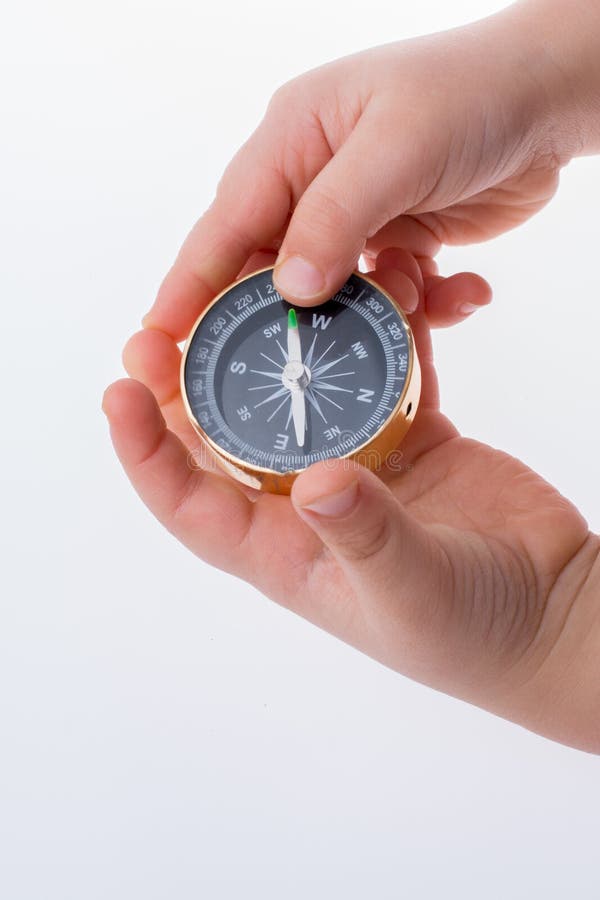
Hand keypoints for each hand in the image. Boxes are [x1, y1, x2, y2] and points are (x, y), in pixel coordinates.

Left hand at [105, 250, 599, 752]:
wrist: (553, 612)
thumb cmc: (476, 632)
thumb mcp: (412, 592)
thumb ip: (366, 538)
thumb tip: (316, 484)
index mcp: (284, 550)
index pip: (191, 501)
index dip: (146, 451)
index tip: (120, 392)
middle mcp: (308, 502)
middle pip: (231, 431)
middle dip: (197, 376)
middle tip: (174, 314)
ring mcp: (361, 463)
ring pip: (306, 390)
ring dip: (297, 338)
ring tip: (293, 280)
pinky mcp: (412, 437)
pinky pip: (384, 372)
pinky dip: (385, 332)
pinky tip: (392, 289)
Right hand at [142, 1, 599, 338]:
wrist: (547, 98)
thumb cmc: (468, 96)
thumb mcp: (395, 149)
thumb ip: (335, 219)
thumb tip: (287, 290)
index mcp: (291, 143)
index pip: (225, 226)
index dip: (189, 287)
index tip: (158, 342)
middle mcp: (312, 183)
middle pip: (272, 270)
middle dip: (291, 318)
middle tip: (302, 363)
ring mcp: (354, 216)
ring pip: (335, 294)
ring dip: (374, 311)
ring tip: (419, 288)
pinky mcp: (396, 244)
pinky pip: (388, 297)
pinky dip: (420, 307)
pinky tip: (459, 294)